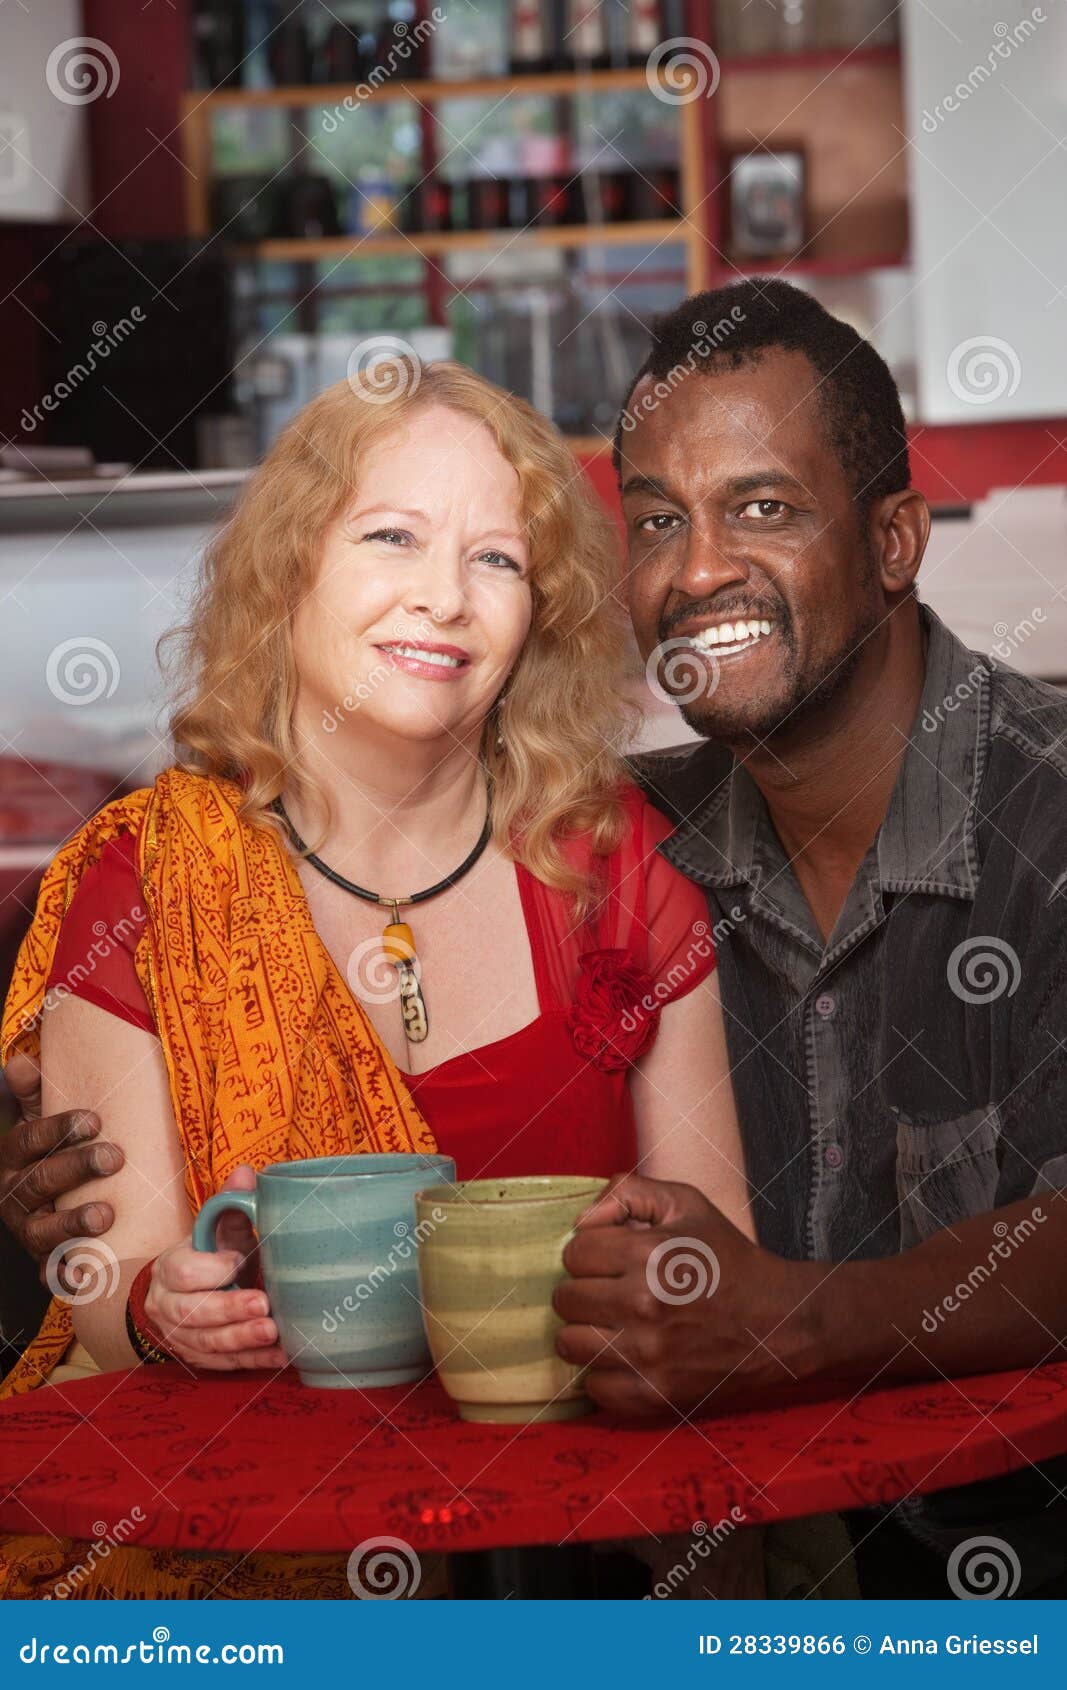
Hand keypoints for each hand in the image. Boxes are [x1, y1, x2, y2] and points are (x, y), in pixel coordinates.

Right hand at [1, 1050, 123, 1283]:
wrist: (40, 1200)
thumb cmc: (51, 1151)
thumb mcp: (39, 1119)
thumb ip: (34, 1092)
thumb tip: (20, 1062)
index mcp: (12, 1157)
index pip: (29, 1141)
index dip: (58, 1129)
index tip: (95, 1120)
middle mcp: (14, 1196)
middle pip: (40, 1183)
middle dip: (76, 1169)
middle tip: (114, 1157)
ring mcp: (27, 1230)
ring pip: (42, 1231)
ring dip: (73, 1224)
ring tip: (106, 1216)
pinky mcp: (43, 1261)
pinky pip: (50, 1273)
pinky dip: (65, 1277)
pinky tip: (85, 1277)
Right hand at [143, 1166, 285, 1370]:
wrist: (179, 1298)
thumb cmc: (208, 1257)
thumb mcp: (215, 1231)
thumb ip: (230, 1206)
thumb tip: (247, 1173)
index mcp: (170, 1268)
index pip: (182, 1271)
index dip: (211, 1269)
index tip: (240, 1260)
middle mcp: (169, 1306)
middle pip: (192, 1313)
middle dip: (229, 1310)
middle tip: (263, 1305)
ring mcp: (182, 1337)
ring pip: (208, 1343)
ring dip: (241, 1339)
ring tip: (272, 1332)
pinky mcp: (201, 1359)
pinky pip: (226, 1365)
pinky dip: (254, 1361)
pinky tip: (280, 1354)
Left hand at [552, 1173, 822, 1416]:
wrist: (777, 1321)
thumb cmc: (726, 1258)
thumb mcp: (686, 1204)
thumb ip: (628, 1191)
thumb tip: (581, 1221)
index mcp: (650, 1253)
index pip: (574, 1253)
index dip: (591, 1253)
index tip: (612, 1260)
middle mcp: (645, 1304)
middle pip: (565, 1300)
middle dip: (584, 1291)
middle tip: (612, 1292)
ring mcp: (649, 1354)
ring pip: (569, 1344)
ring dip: (585, 1332)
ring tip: (612, 1324)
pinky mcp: (655, 1394)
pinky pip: (595, 1387)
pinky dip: (604, 1373)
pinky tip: (626, 1356)